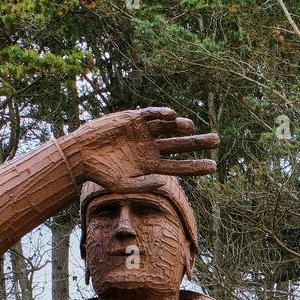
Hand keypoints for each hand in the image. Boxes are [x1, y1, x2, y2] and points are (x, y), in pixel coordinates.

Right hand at [67, 108, 217, 186]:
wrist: (82, 155)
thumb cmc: (101, 174)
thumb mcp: (124, 185)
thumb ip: (145, 184)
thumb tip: (164, 183)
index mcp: (151, 167)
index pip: (179, 167)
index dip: (196, 167)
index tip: (213, 168)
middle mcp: (150, 149)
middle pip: (180, 145)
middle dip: (198, 143)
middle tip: (217, 140)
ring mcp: (142, 133)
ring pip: (167, 128)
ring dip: (180, 127)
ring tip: (191, 127)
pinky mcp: (132, 119)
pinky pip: (151, 115)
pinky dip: (161, 114)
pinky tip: (172, 116)